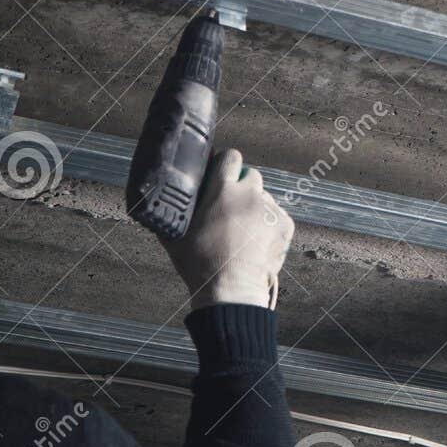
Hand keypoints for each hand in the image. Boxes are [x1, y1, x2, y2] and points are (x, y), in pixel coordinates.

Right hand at [161, 149, 293, 310]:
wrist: (231, 289)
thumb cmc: (199, 262)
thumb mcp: (175, 234)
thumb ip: (174, 210)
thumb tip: (161, 200)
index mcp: (223, 190)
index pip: (231, 157)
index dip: (225, 165)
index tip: (221, 174)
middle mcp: (250, 194)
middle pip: (251, 175)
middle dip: (241, 186)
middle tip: (230, 206)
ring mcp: (270, 208)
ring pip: (264, 197)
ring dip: (254, 206)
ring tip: (241, 230)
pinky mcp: (285, 223)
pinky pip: (276, 214)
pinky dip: (268, 223)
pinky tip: (254, 240)